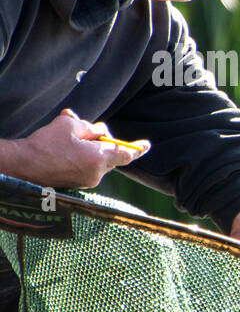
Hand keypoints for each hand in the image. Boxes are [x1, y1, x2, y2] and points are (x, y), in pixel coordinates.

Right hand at [0, 108, 149, 188]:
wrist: (21, 166)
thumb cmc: (45, 144)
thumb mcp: (69, 126)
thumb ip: (90, 127)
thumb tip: (100, 131)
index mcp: (99, 159)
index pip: (127, 154)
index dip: (137, 148)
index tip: (146, 145)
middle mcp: (97, 174)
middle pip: (109, 155)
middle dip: (101, 142)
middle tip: (87, 131)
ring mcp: (87, 182)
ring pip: (97, 161)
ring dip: (88, 149)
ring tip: (67, 140)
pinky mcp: (77, 185)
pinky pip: (86, 168)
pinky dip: (80, 158)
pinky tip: (63, 150)